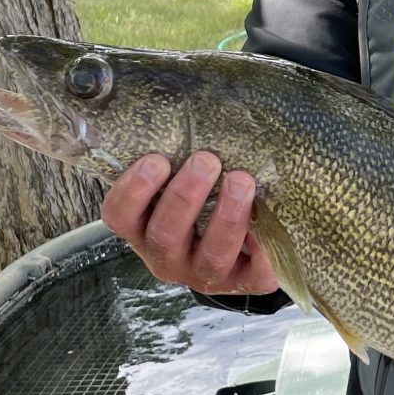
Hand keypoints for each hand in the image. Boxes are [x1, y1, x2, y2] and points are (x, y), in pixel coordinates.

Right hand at [100, 152, 279, 296]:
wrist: (239, 248)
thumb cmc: (203, 202)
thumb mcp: (182, 182)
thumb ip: (177, 159)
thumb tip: (192, 110)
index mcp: (143, 231)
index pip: (120, 217)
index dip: (133, 191)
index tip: (156, 160)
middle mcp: (168, 258)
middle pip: (165, 235)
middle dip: (185, 197)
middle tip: (206, 160)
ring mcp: (204, 274)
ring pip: (210, 255)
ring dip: (226, 217)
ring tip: (241, 181)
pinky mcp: (244, 284)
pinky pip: (255, 272)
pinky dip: (265, 247)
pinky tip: (273, 218)